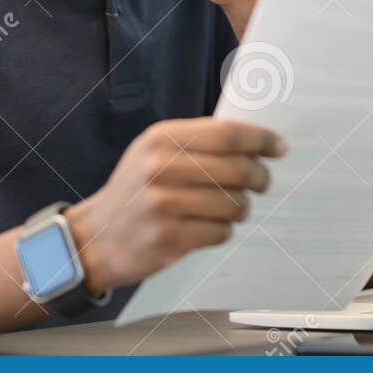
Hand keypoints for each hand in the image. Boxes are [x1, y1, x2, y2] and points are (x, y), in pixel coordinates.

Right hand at [65, 117, 285, 293]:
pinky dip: (222, 231)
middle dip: (259, 177)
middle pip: (237, 169)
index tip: (279, 147)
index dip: (260, 140)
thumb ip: (198, 142)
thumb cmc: (136, 191)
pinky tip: (207, 227)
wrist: (93, 238)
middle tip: (262, 183)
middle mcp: (160, 167)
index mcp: (161, 138)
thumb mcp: (154, 153)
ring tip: (230, 209)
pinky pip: (220, 232)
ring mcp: (161, 204)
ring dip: (241, 208)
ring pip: (233, 203)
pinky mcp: (167, 238)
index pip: (226, 134)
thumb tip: (256, 143)